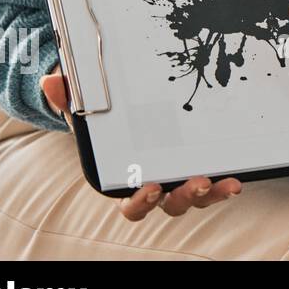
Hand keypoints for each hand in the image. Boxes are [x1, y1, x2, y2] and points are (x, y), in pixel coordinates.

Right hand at [41, 66, 240, 220]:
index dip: (140, 203)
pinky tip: (237, 179)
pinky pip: (216, 183)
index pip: (131, 206)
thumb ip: (70, 101)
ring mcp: (182, 181)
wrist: (129, 117)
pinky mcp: (203, 169)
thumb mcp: (88, 113)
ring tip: (226, 183)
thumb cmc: (106, 125)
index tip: (151, 188)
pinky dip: (226, 183)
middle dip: (183, 197)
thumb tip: (52, 82)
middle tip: (195, 182)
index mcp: (127, 184)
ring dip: (212, 194)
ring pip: (197, 198)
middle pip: (171, 205)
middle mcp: (157, 189)